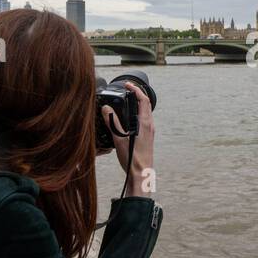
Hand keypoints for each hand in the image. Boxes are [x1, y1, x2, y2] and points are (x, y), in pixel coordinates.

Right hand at [100, 82, 154, 197]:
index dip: (136, 89)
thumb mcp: (119, 139)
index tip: (128, 84)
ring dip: (138, 104)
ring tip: (128, 100)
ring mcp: (150, 131)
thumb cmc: (132, 159)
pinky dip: (138, 113)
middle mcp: (150, 125)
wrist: (141, 173)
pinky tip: (129, 118)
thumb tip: (106, 109)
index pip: (143, 100)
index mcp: (145, 123)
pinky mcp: (148, 136)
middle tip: (127, 89)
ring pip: (146, 112)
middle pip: (146, 104)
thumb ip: (112, 123)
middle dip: (137, 94)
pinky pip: (145, 119)